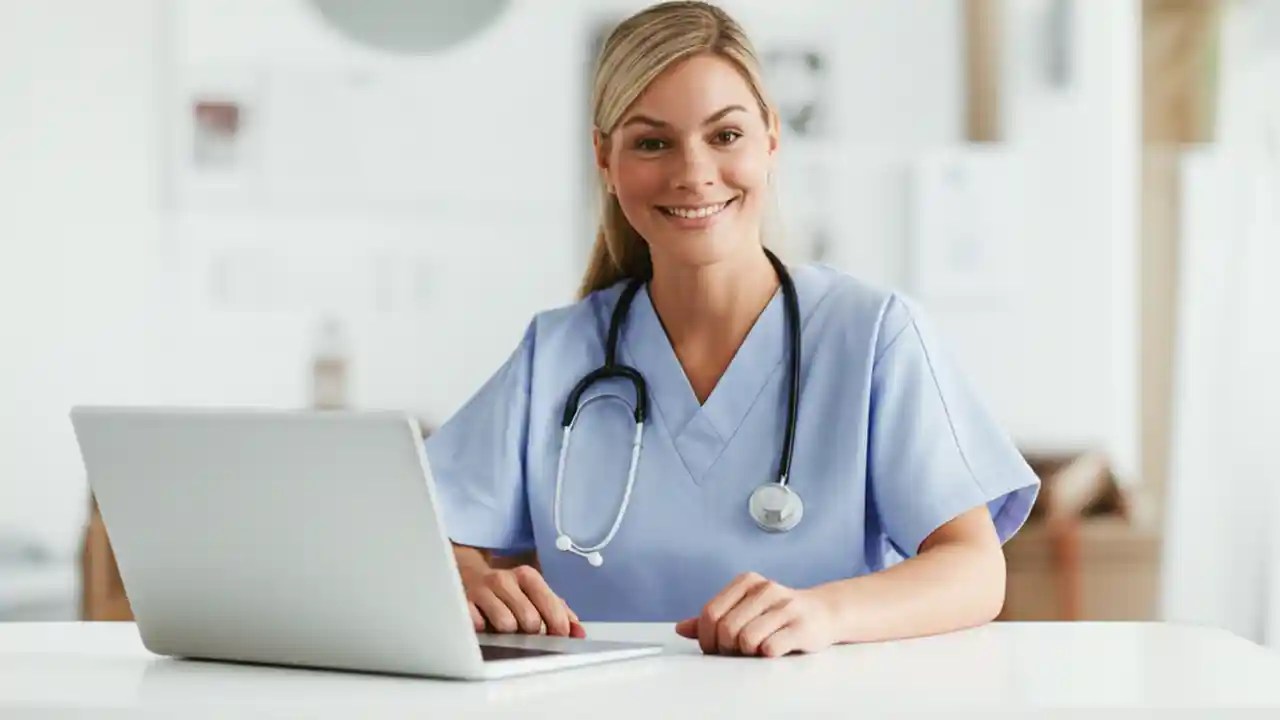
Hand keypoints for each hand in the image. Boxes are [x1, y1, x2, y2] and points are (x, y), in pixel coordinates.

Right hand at [460, 564, 585, 637]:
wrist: (467, 576)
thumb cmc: (507, 591)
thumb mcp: (534, 594)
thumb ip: (559, 612)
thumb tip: (579, 633)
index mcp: (528, 576)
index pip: (551, 606)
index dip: (558, 627)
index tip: (558, 637)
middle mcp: (505, 579)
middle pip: (530, 620)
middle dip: (531, 632)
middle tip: (524, 631)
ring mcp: (482, 589)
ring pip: (507, 625)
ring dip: (507, 634)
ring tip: (503, 627)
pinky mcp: (463, 602)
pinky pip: (480, 626)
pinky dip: (484, 631)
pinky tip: (484, 624)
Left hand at [675, 572, 834, 657]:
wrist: (824, 612)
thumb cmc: (779, 613)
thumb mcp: (744, 609)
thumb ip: (715, 618)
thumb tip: (681, 628)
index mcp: (747, 582)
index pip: (710, 613)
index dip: (706, 637)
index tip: (715, 647)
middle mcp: (765, 589)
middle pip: (726, 629)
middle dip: (726, 648)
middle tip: (737, 651)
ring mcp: (785, 606)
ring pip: (746, 640)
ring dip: (747, 653)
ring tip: (757, 649)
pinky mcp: (801, 626)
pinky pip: (770, 648)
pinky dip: (766, 655)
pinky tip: (774, 649)